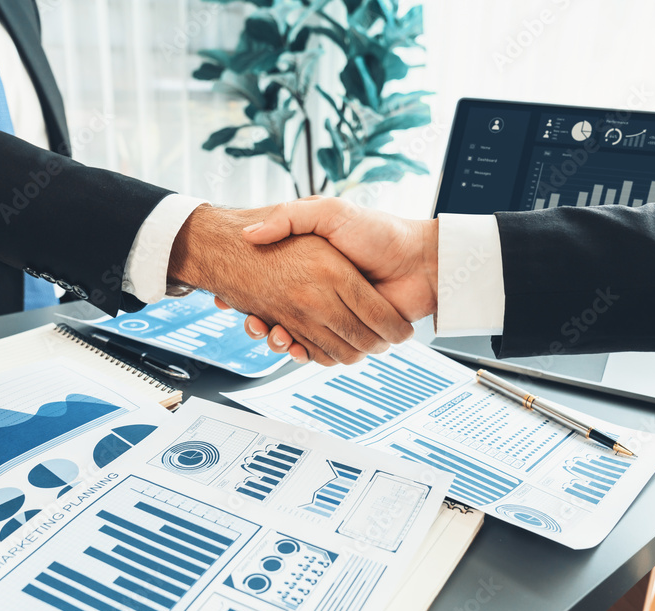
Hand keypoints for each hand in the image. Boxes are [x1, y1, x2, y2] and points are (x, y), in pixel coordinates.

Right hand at [168, 203, 413, 364]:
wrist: (422, 259)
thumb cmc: (379, 231)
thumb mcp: (329, 212)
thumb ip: (290, 217)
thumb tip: (251, 233)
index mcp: (315, 270)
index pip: (272, 289)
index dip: (251, 298)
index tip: (232, 301)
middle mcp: (323, 295)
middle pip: (280, 318)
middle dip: (261, 324)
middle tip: (252, 321)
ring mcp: (338, 317)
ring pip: (297, 339)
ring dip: (280, 341)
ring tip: (270, 332)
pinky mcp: (354, 336)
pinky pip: (323, 353)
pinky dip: (306, 354)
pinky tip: (291, 345)